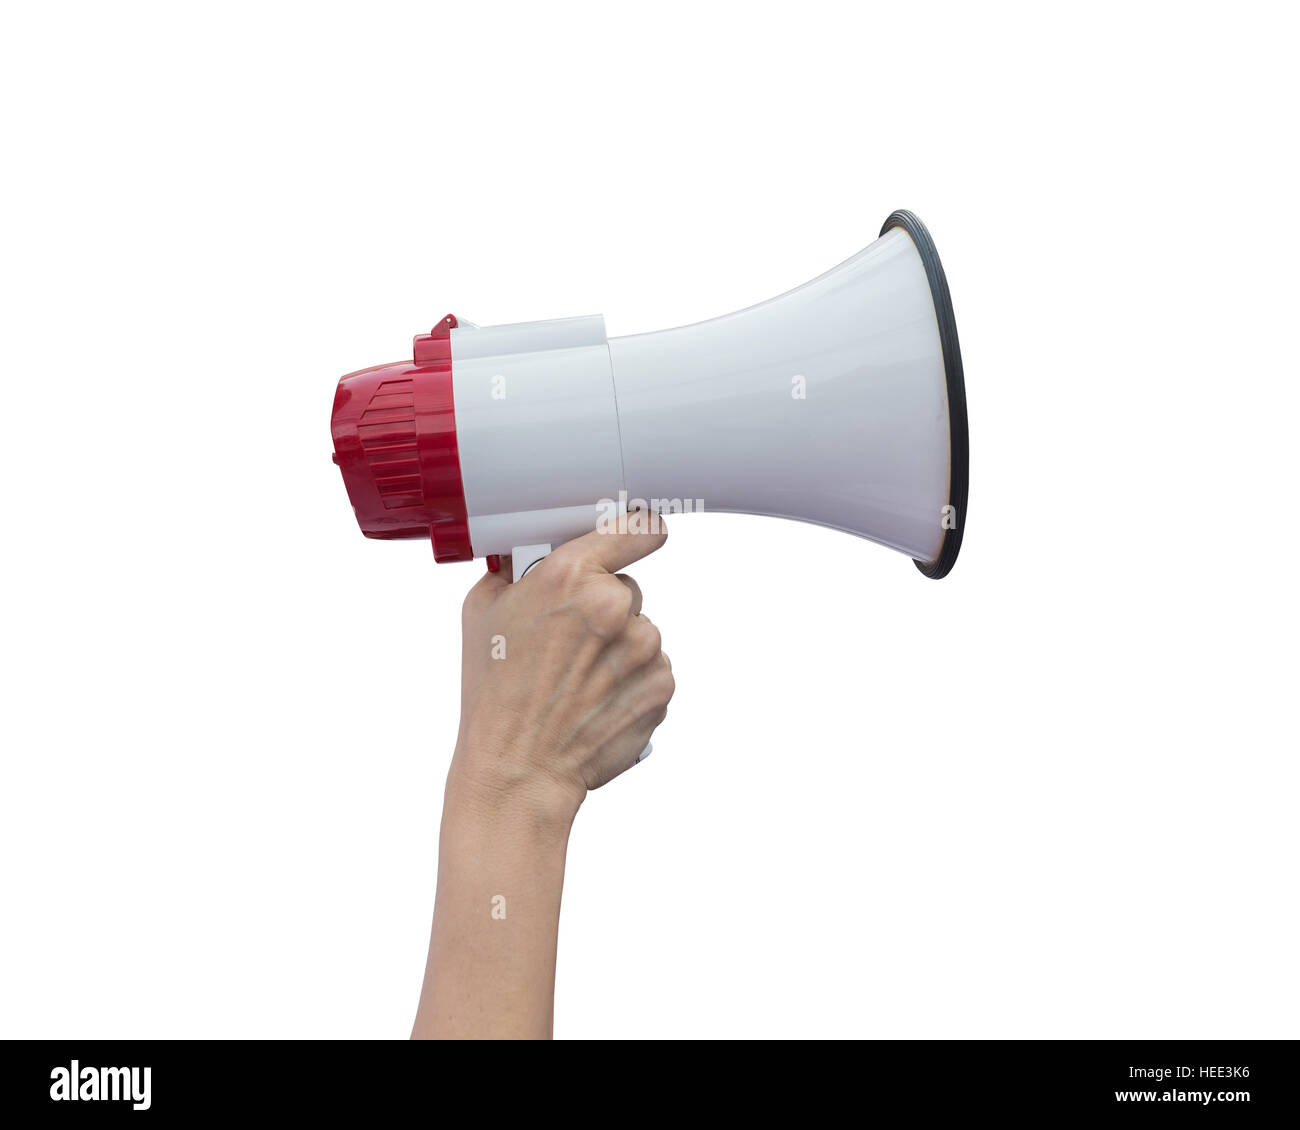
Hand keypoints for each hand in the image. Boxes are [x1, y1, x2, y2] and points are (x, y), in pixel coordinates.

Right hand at [449, 515, 674, 826]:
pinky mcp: (661, 684)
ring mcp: (644, 647)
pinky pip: (652, 667)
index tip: (640, 533)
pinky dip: (631, 680)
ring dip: (618, 647)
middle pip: (627, 588)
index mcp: (570, 576)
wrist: (519, 769)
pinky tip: (596, 698)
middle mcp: (614, 605)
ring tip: (577, 679)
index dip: (637, 531)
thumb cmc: (495, 694)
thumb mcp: (484, 609)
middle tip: (568, 641)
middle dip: (602, 608)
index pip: (634, 529)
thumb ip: (519, 570)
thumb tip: (535, 553)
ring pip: (640, 630)